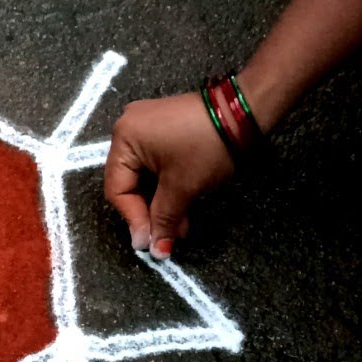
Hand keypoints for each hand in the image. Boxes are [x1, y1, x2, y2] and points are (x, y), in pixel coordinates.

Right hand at [104, 93, 233, 258]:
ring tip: (181, 225)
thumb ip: (163, 220)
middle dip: (150, 212)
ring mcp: (145, 124)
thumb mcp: (182, 187)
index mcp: (124, 138)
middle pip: (128, 182)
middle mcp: (127, 127)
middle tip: (167, 237)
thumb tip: (155, 250)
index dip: (134, 219)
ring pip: (144, 175)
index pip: (117, 189)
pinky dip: (166, 184)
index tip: (151, 243)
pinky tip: (182, 203)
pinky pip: (154, 162)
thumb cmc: (207, 147)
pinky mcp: (162, 126)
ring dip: (161, 202)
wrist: (244, 111)